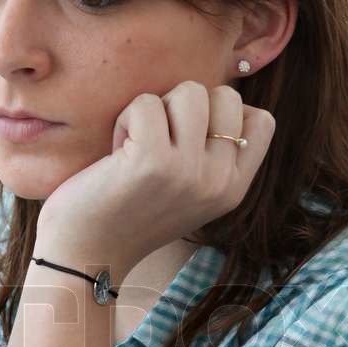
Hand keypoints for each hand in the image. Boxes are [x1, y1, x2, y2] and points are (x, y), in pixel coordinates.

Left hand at [35, 81, 275, 280]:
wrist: (85, 255)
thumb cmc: (129, 215)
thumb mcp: (188, 193)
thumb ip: (211, 156)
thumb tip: (215, 97)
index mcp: (233, 190)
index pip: (261, 122)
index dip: (224, 112)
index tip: (190, 134)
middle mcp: (218, 182)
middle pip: (226, 97)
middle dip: (186, 105)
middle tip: (159, 139)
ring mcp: (187, 171)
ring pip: (190, 92)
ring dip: (156, 108)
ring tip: (136, 143)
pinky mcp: (151, 161)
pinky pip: (147, 103)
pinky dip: (126, 118)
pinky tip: (117, 150)